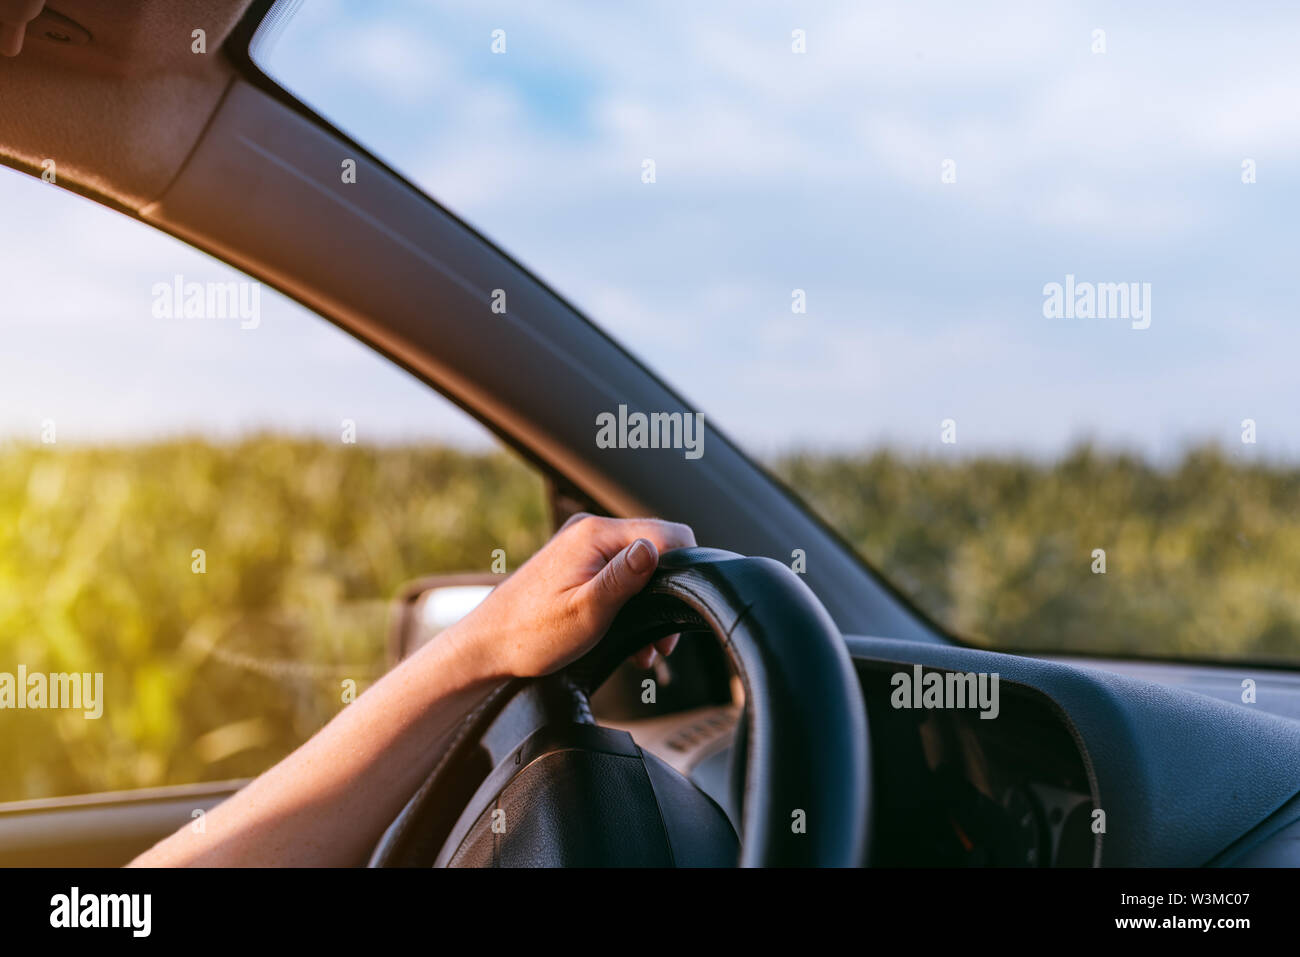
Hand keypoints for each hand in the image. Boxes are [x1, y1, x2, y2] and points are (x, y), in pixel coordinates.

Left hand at [449, 514, 695, 679]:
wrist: (486, 646)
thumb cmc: (530, 634)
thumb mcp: (586, 612)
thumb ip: (624, 578)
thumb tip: (656, 548)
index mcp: (595, 535)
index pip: (667, 534)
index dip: (686, 568)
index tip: (681, 608)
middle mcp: (591, 531)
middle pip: (657, 549)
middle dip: (667, 594)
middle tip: (661, 643)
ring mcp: (584, 546)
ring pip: (640, 566)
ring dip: (649, 605)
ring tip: (645, 650)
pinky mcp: (578, 563)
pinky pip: (619, 574)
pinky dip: (630, 603)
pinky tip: (627, 637)